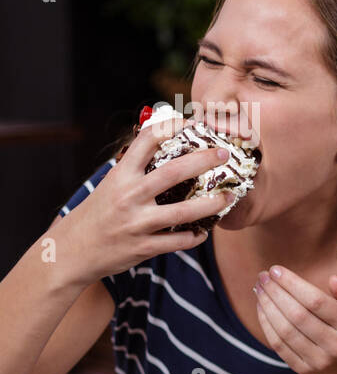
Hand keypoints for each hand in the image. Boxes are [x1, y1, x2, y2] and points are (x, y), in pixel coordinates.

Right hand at [53, 111, 234, 288]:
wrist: (71, 252)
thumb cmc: (96, 213)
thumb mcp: (110, 183)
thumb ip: (135, 166)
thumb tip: (161, 139)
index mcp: (120, 175)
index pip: (147, 140)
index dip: (173, 127)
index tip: (193, 122)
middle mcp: (129, 196)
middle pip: (174, 172)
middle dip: (204, 160)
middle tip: (225, 154)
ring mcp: (137, 223)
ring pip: (183, 211)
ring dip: (212, 204)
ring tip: (229, 197)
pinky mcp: (143, 247)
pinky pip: (179, 241)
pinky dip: (195, 236)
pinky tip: (204, 231)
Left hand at [253, 266, 336, 373]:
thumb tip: (334, 280)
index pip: (316, 301)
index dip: (293, 284)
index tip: (276, 270)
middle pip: (298, 316)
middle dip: (276, 293)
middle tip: (262, 277)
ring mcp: (320, 360)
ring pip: (285, 331)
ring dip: (267, 307)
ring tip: (259, 290)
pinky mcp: (303, 369)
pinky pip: (278, 345)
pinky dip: (266, 324)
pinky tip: (261, 307)